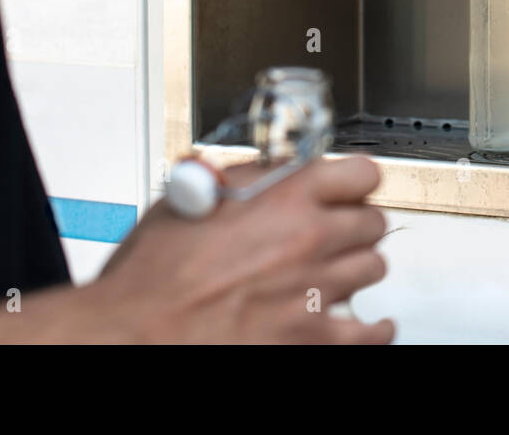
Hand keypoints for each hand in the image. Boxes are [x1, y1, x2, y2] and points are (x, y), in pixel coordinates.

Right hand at [94, 156, 393, 343]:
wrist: (135, 333)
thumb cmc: (151, 276)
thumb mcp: (193, 199)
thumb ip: (247, 179)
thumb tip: (274, 170)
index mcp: (283, 198)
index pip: (361, 172)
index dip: (355, 180)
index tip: (350, 188)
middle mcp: (309, 239)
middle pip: (372, 220)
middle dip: (355, 223)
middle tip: (338, 231)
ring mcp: (315, 290)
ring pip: (373, 267)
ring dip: (356, 267)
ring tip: (338, 272)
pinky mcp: (314, 338)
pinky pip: (370, 331)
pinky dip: (373, 328)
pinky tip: (368, 324)